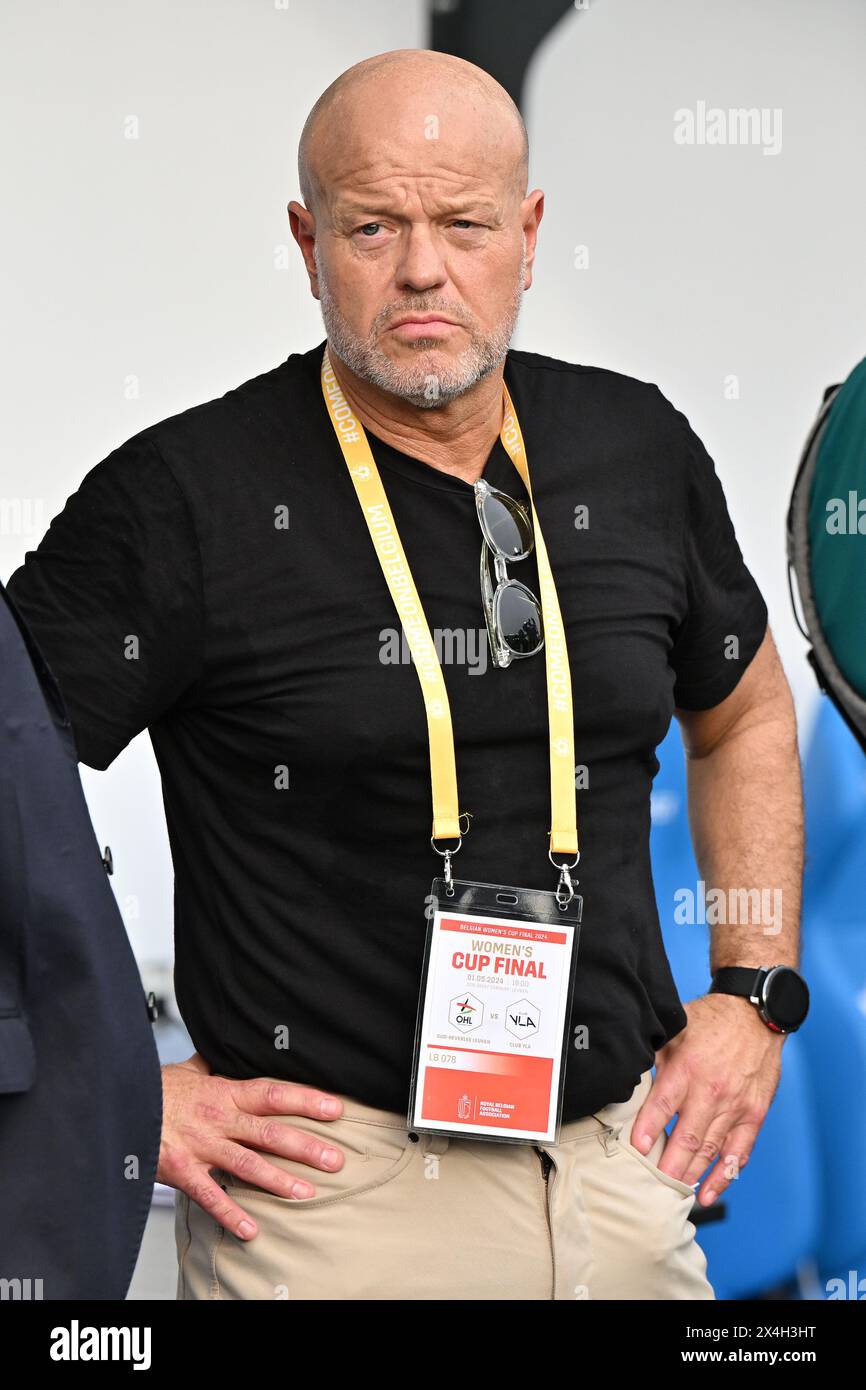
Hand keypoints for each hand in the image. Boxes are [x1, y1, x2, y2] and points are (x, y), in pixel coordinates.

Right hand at [158, 1051, 344, 1239]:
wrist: (118, 1104)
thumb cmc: (154, 1088)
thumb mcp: (187, 1070)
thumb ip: (211, 1066)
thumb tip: (224, 1051)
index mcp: (224, 1093)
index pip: (273, 1094)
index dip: (306, 1100)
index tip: (335, 1109)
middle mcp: (218, 1119)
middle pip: (270, 1132)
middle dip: (305, 1146)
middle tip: (335, 1160)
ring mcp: (202, 1146)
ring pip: (247, 1164)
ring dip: (279, 1180)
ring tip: (307, 1193)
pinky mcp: (182, 1171)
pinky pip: (210, 1196)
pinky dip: (230, 1214)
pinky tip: (251, 1229)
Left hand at [629, 993, 783, 1206]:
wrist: (755, 1015)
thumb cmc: (710, 1023)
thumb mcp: (674, 1031)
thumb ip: (653, 1058)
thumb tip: (625, 1077)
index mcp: (687, 1068)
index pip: (663, 1106)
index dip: (647, 1130)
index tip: (635, 1151)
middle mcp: (712, 1091)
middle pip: (688, 1137)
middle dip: (668, 1166)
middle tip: (652, 1185)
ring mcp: (736, 1105)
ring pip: (711, 1150)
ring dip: (692, 1175)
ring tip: (673, 1193)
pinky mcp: (754, 1114)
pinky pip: (739, 1152)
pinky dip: (724, 1176)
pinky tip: (708, 1193)